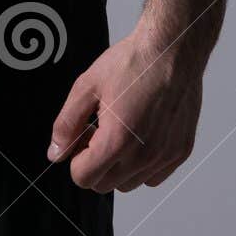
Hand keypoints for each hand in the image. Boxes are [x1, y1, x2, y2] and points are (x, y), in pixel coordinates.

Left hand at [46, 29, 202, 192]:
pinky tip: (140, 135)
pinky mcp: (180, 152)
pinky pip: (153, 177)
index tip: (83, 136)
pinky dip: (142, 165)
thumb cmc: (133, 63)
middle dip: (94, 162)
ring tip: (120, 131)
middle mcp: (143, 156)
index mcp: (117, 141)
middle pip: (104, 185)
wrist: (172, 51)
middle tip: (98, 131)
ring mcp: (164, 156)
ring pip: (129, 184)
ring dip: (118, 166)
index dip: (75, 157)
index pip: (83, 178)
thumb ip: (66, 124)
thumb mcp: (87, 86)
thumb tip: (56, 152)